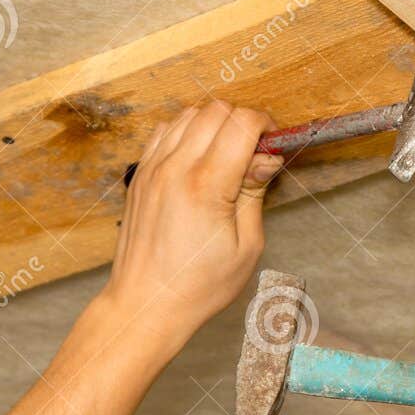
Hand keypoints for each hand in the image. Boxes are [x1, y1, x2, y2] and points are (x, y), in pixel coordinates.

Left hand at [100, 102, 279, 367]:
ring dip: (214, 124)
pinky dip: (187, 131)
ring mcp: (152, 168)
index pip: (242, 124)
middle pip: (216, 110)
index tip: (274, 144)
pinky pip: (164, 130)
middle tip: (254, 152)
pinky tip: (198, 157)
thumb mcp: (246, 246)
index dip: (266, 126)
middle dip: (242, 122)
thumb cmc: (198, 285)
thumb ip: (255, 193)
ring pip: (189, 114)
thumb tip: (267, 158)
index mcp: (206, 186)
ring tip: (226, 155)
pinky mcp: (140, 175)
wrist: (146, 303)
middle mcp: (175, 169)